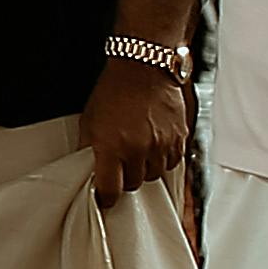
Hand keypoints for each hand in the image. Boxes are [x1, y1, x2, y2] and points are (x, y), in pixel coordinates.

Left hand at [82, 56, 191, 203]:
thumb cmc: (114, 91)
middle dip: (126, 178)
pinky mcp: (179, 138)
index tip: (105, 199)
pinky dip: (163, 160)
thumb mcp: (90, 120)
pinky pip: (173, 162)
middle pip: (134, 184)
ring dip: (145, 169)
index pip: (110, 188)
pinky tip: (154, 147)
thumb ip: (90, 148)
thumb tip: (88, 168)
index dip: (106, 197)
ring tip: (137, 152)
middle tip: (121, 166)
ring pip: (154, 175)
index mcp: (112, 146)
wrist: (143, 69)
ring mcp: (161, 144)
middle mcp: (138, 149)